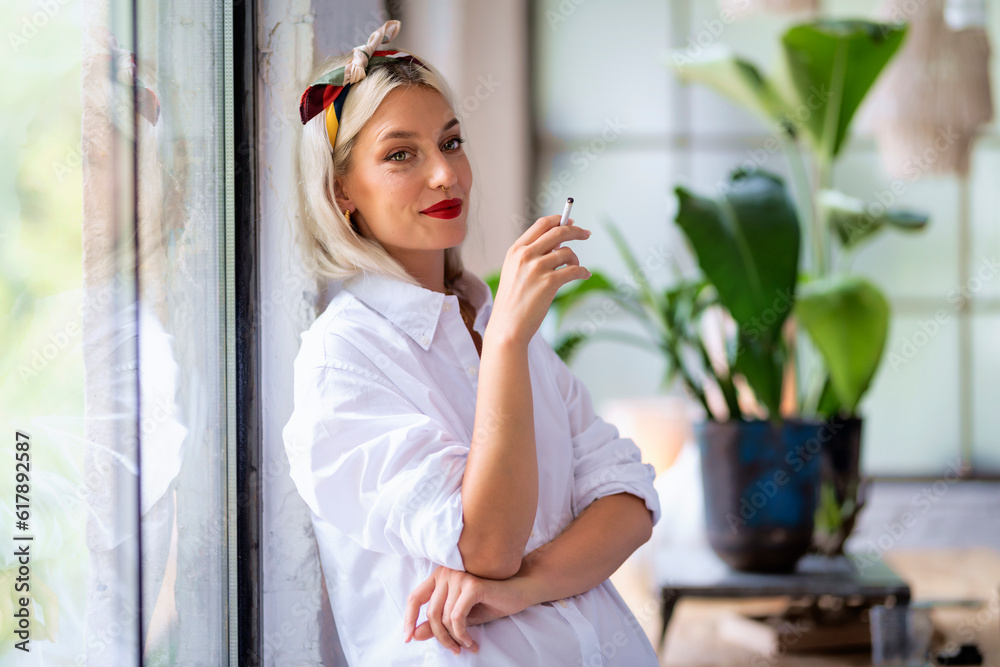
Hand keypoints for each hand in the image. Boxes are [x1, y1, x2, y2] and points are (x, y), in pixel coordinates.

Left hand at [403, 565, 532, 654]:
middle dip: (440, 637)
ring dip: (455, 639)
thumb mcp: (459, 617)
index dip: (409, 619)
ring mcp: (459, 576)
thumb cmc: (488, 602)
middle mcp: (446, 572)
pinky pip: (457, 617)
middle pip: (430, 613)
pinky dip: (462, 634)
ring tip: (467, 646)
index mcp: (440, 576)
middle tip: (454, 650)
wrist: (517, 593)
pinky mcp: (472, 585)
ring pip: (444, 618)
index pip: (415, 598)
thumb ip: (437, 624)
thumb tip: (415, 635)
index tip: (408, 638)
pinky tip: (471, 641)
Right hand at [487, 214, 591, 346]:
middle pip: (558, 232)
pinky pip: (574, 270)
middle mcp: (525, 255)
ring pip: (567, 252)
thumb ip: (531, 256)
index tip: (569, 221)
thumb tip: (557, 245)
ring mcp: (537, 268)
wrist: (507, 327)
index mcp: (515, 250)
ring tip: (576, 268)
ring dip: (576, 259)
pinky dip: (583, 272)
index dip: (558, 220)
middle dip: (575, 230)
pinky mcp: (549, 282)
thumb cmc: (512, 303)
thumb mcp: (514, 272)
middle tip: (586, 233)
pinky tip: (585, 275)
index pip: (541, 224)